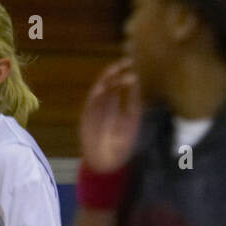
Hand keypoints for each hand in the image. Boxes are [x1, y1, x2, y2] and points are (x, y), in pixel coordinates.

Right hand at [80, 58, 142, 172]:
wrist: (106, 163)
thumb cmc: (120, 144)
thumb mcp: (131, 123)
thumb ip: (133, 105)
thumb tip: (137, 86)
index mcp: (115, 106)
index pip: (119, 86)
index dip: (125, 75)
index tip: (132, 66)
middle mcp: (105, 106)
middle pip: (109, 84)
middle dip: (116, 72)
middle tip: (125, 62)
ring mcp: (95, 111)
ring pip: (100, 90)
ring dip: (106, 80)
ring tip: (115, 71)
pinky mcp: (87, 118)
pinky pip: (91, 104)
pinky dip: (95, 95)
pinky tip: (102, 87)